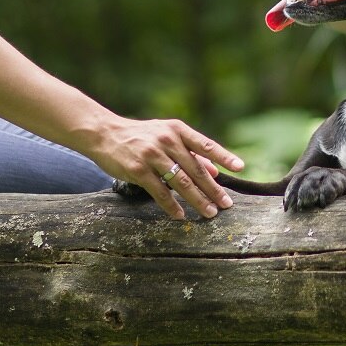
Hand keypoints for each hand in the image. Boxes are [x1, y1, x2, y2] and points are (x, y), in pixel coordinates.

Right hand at [89, 118, 243, 219]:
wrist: (104, 133)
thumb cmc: (139, 136)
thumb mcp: (166, 136)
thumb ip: (191, 152)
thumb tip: (215, 171)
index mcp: (177, 130)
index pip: (206, 145)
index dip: (224, 156)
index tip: (240, 168)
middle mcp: (167, 140)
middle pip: (196, 169)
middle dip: (213, 189)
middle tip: (226, 204)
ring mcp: (152, 155)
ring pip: (181, 182)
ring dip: (197, 200)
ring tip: (210, 213)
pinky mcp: (138, 170)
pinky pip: (160, 192)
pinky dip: (172, 206)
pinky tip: (181, 215)